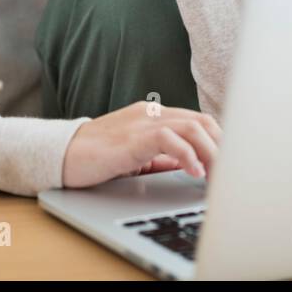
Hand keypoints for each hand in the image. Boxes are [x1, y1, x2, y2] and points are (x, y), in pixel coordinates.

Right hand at [62, 101, 221, 188]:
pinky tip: (194, 173)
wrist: (61, 155)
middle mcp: (150, 114)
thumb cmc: (96, 159)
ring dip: (211, 152)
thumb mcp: (136, 157)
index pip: (198, 120)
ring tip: (218, 176)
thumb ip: (162, 158)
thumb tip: (192, 168)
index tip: (231, 163)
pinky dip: (187, 155)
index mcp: (153, 116)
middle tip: (230, 173)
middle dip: (222, 147)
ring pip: (191, 127)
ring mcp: (141, 123)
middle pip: (201, 121)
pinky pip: (168, 139)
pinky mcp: (131, 138)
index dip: (219, 140)